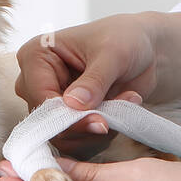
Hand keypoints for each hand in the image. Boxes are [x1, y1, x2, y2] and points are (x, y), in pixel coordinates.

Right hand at [13, 13, 166, 157]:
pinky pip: (76, 142)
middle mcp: (36, 81)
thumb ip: (94, 81)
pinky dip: (100, 136)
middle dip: (84, 125)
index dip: (67, 116)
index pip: (40, 97)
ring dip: (96, 131)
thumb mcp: (113, 54)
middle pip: (47, 122)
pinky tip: (120, 114)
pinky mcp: (67, 118)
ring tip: (124, 104)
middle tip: (115, 117)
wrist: (144, 49)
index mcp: (36, 55)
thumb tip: (73, 105)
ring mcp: (51, 101)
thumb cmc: (124, 38)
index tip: (99, 123)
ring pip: (62, 137)